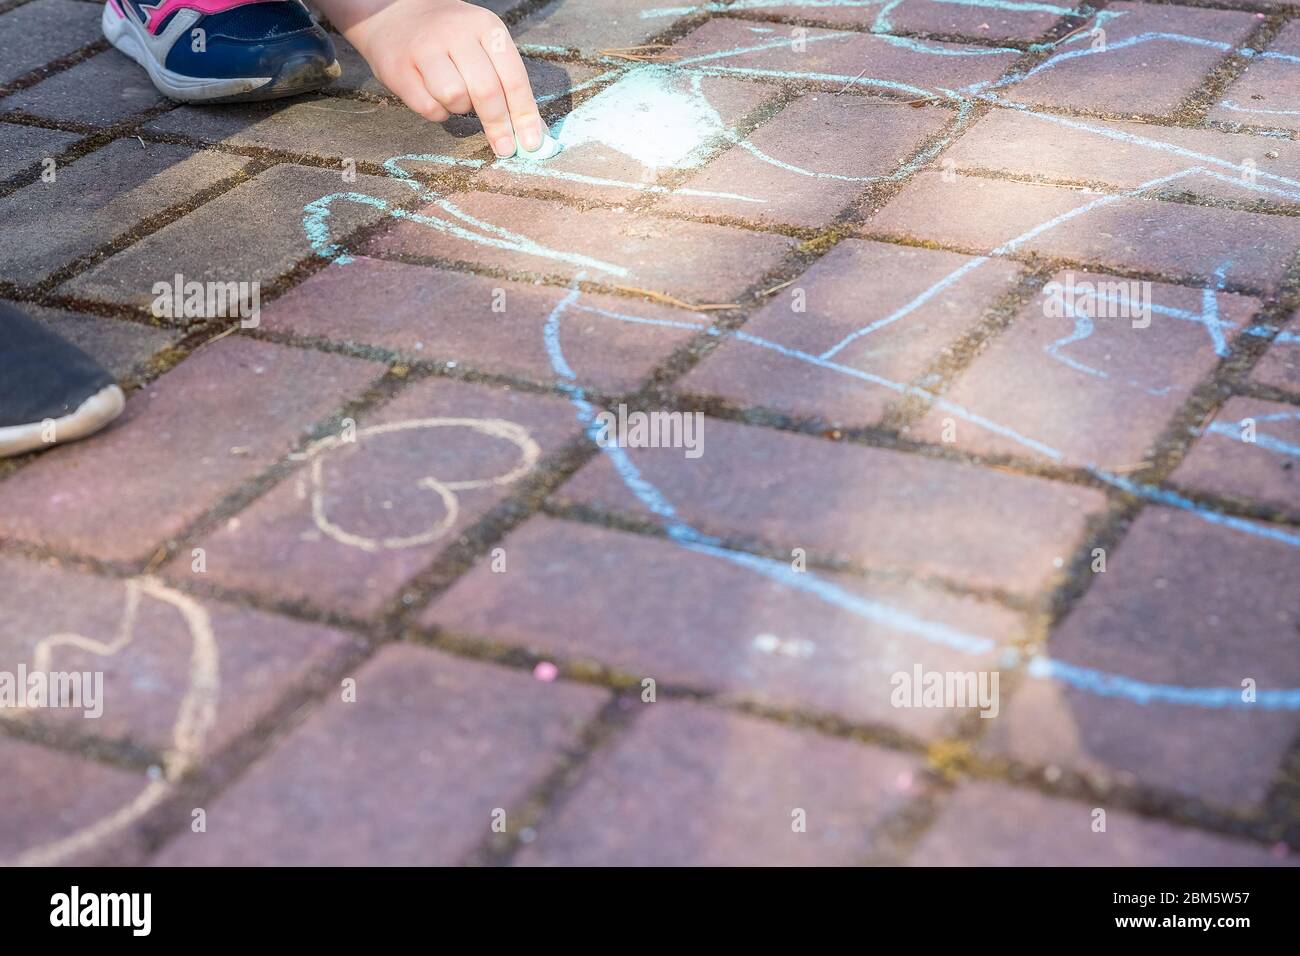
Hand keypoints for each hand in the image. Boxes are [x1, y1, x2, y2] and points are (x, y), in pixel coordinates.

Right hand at [321, 0, 542, 156]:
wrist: (393, 15)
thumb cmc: (449, 39)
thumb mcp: (482, 42)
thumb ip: (505, 80)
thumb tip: (530, 131)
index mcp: (485, 26)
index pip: (513, 77)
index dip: (524, 114)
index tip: (531, 143)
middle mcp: (457, 32)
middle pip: (486, 91)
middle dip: (499, 125)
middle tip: (504, 148)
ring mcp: (425, 48)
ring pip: (455, 97)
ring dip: (461, 108)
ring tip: (456, 96)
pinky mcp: (399, 68)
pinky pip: (428, 107)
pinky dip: (437, 112)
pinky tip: (434, 96)